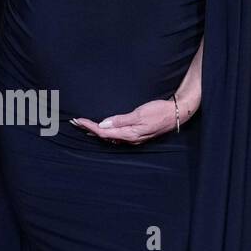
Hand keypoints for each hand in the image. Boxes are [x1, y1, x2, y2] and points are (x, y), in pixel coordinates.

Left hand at [71, 98, 186, 144]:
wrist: (176, 114)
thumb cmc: (159, 112)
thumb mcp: (140, 114)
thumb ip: (121, 120)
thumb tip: (104, 124)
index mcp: (129, 134)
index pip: (103, 132)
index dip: (89, 126)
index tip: (78, 120)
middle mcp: (129, 138)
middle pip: (104, 135)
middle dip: (88, 129)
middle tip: (74, 123)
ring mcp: (132, 137)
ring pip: (109, 136)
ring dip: (95, 131)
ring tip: (83, 126)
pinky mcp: (135, 134)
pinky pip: (115, 135)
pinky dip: (104, 131)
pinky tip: (101, 129)